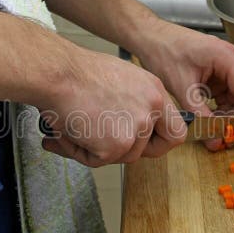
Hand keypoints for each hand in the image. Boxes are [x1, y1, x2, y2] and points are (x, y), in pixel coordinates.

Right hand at [40, 46, 185, 166]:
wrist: (58, 73)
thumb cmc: (77, 72)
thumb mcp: (119, 80)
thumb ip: (132, 103)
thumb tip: (126, 126)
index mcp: (154, 91)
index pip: (175, 128)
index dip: (160, 140)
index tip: (148, 143)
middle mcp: (151, 109)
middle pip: (156, 149)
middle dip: (135, 152)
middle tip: (110, 147)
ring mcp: (136, 128)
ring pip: (123, 156)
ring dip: (98, 149)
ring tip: (76, 126)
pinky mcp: (117, 145)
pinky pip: (98, 161)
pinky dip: (79, 151)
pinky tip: (69, 131)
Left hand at [137, 20, 233, 150]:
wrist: (151, 38)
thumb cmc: (164, 52)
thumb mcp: (181, 86)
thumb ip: (199, 113)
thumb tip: (214, 138)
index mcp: (227, 57)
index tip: (230, 131)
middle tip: (230, 131)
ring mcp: (230, 65)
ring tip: (217, 125)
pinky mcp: (222, 72)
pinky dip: (228, 107)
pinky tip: (211, 115)